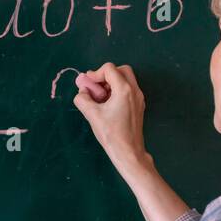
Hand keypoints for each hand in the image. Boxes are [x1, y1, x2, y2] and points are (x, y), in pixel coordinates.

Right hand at [72, 63, 152, 178]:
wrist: (128, 152)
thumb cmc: (111, 134)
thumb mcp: (92, 115)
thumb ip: (83, 99)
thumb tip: (82, 92)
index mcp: (124, 89)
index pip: (109, 69)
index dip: (95, 74)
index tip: (88, 86)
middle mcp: (134, 90)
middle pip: (121, 70)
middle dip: (106, 75)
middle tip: (96, 88)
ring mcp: (138, 98)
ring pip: (126, 80)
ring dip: (111, 83)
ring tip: (100, 98)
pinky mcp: (138, 106)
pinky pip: (128, 90)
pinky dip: (117, 91)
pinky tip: (108, 105)